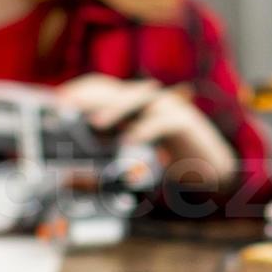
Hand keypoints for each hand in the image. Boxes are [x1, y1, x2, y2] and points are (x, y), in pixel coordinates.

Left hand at [56, 75, 239, 187]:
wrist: (215, 173)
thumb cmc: (170, 167)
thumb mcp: (134, 168)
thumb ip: (106, 172)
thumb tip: (71, 182)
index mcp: (134, 107)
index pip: (101, 88)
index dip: (79, 91)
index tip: (56, 103)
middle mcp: (149, 101)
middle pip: (115, 89)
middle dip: (90, 95)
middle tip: (67, 109)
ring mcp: (169, 108)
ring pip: (139, 98)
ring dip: (116, 108)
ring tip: (96, 123)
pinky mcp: (187, 122)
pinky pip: (163, 121)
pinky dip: (146, 130)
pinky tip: (131, 141)